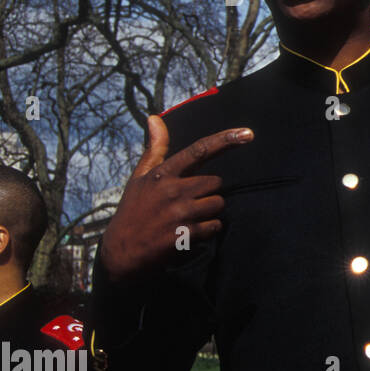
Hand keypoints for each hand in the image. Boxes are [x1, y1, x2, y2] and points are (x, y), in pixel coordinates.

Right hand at [99, 115, 252, 282]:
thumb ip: (155, 149)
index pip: (199, 151)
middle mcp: (173, 190)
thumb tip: (155, 118)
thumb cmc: (134, 210)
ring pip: (218, 204)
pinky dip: (208, 229)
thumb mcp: (140, 178)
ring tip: (187, 217)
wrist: (121, 252)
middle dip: (208, 192)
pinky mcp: (186, 234)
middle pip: (215, 183)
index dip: (225, 140)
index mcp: (162, 174)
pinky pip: (215, 226)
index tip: (248, 133)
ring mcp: (180, 213)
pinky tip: (190, 232)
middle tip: (188, 202)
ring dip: (210, 211)